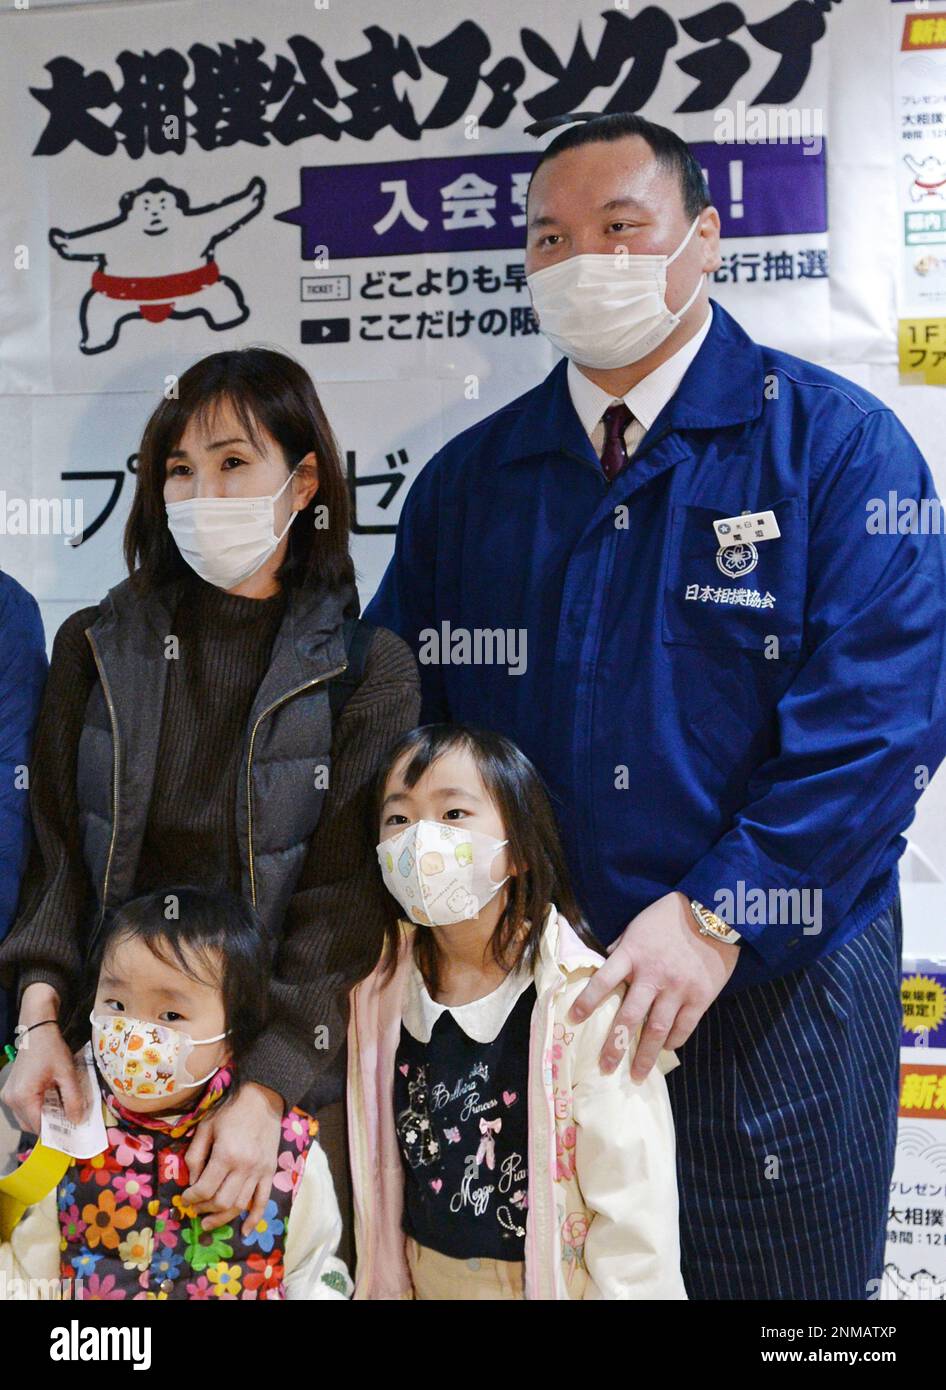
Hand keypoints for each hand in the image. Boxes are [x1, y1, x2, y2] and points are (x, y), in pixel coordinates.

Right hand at [1, 985, 84, 1132]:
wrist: (36, 1030)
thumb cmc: (51, 1049)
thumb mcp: (67, 1074)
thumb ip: (73, 1099)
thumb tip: (78, 1122)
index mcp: (23, 1097)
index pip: (39, 1127)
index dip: (56, 1132)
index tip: (72, 1134)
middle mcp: (11, 1100)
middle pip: (32, 1125)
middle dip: (52, 1125)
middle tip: (71, 1120)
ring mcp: (8, 1096)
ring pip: (28, 1118)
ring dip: (45, 1116)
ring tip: (63, 1107)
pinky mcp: (10, 1091)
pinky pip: (24, 1108)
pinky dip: (38, 1108)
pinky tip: (52, 1098)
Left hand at [183, 1082, 282, 1238]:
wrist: (263, 1099)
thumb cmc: (231, 1111)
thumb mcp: (206, 1127)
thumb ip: (195, 1156)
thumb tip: (193, 1182)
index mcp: (226, 1155)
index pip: (205, 1189)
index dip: (191, 1198)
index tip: (184, 1198)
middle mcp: (244, 1167)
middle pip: (222, 1202)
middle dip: (204, 1209)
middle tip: (194, 1209)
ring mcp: (259, 1171)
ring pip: (239, 1205)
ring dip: (222, 1217)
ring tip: (208, 1220)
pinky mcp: (270, 1172)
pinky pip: (263, 1201)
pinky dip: (254, 1219)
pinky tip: (244, 1231)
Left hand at [570, 891, 739, 1081]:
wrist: (715, 912)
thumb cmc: (670, 917)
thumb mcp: (638, 925)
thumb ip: (622, 948)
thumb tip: (605, 964)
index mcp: (632, 954)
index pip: (603, 981)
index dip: (587, 1001)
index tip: (572, 1019)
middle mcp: (653, 975)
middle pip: (629, 1016)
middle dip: (615, 1045)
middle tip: (605, 1068)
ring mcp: (678, 989)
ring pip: (657, 1030)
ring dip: (646, 1056)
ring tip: (637, 1075)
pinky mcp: (701, 997)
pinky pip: (684, 1026)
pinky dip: (673, 1041)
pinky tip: (666, 1049)